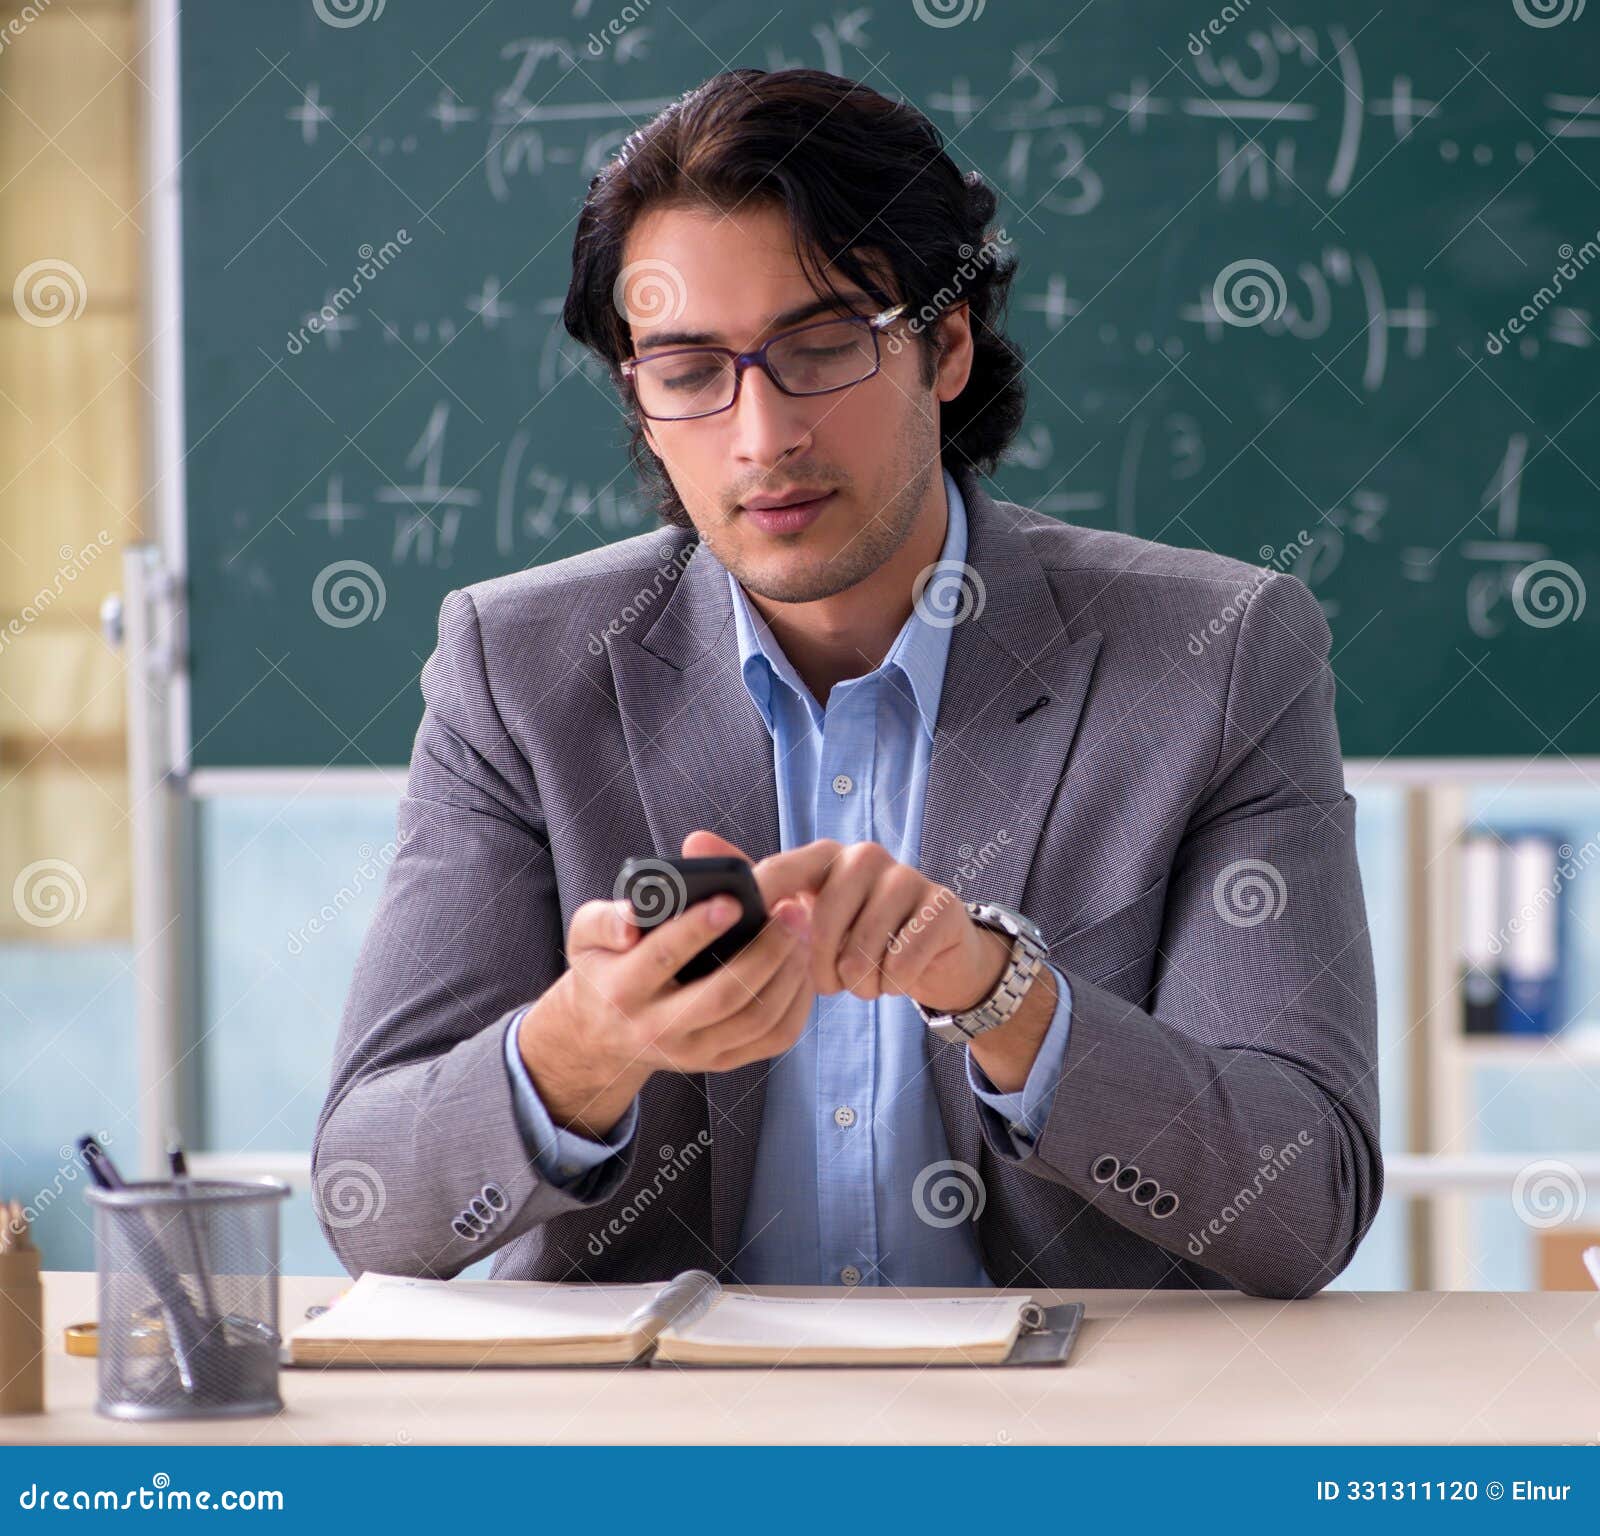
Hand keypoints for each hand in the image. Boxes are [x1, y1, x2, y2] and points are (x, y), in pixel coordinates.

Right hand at [517, 876, 814, 1137]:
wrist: (604, 1034)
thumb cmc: (604, 968)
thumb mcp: (585, 937)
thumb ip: (603, 919)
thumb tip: (633, 918)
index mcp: (622, 991)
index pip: (663, 957)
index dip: (698, 928)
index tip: (732, 899)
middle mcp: (658, 1029)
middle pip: (723, 995)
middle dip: (765, 950)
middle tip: (791, 909)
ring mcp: (694, 1052)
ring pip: (756, 1018)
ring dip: (788, 972)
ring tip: (802, 930)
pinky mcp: (722, 1061)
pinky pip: (774, 1038)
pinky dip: (797, 1000)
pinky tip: (801, 964)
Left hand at [681, 830, 1010, 1013]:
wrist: (930, 953)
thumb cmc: (854, 935)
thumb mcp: (803, 918)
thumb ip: (753, 886)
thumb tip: (693, 838)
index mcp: (824, 856)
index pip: (782, 874)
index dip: (764, 906)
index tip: (752, 937)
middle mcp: (864, 856)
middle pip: (821, 926)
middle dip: (820, 969)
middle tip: (831, 980)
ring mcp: (906, 877)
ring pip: (862, 951)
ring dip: (858, 981)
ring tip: (863, 976)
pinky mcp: (941, 906)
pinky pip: (901, 964)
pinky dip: (893, 982)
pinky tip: (895, 973)